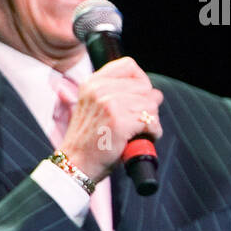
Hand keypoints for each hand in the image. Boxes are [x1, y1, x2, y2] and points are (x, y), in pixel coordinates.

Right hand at [61, 57, 163, 182]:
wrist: (76, 164)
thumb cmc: (89, 140)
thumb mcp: (94, 107)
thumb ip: (114, 93)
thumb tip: (154, 92)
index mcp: (91, 83)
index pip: (128, 65)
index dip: (140, 81)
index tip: (137, 98)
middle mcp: (99, 90)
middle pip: (144, 87)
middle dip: (147, 105)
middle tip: (136, 122)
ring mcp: (109, 104)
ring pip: (151, 104)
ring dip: (150, 121)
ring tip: (137, 132)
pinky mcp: (119, 121)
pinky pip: (151, 121)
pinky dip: (153, 132)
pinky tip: (140, 138)